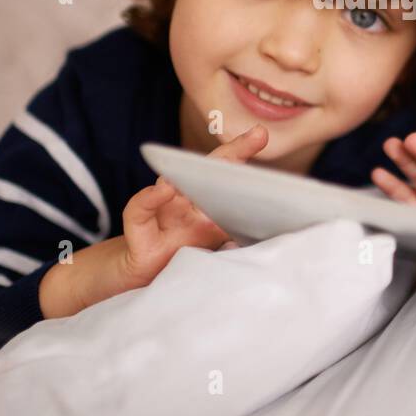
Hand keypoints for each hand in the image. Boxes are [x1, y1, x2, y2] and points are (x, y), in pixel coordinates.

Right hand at [119, 124, 268, 286]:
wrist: (138, 282)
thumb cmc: (177, 260)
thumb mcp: (210, 248)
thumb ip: (235, 234)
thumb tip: (276, 224)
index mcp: (204, 208)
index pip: (223, 174)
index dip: (241, 152)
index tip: (261, 133)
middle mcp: (183, 205)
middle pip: (204, 173)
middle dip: (232, 154)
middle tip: (257, 137)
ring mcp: (161, 217)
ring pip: (172, 188)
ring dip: (189, 174)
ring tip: (212, 164)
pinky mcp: (140, 238)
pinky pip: (140, 213)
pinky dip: (150, 200)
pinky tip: (163, 190)